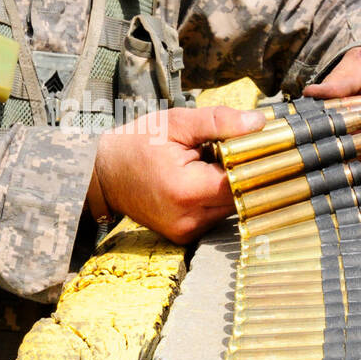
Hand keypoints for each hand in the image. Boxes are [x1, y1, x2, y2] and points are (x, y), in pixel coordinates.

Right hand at [91, 105, 265, 244]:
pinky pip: (216, 216)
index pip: (243, 180)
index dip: (255, 160)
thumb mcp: (176, 124)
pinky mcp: (185, 237)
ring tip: (213, 165)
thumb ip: (218, 122)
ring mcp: (186, 232)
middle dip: (244, 172)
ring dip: (231, 187)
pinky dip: (216, 198)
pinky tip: (203, 181)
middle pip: (241, 197)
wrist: (102, 175)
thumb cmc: (136, 145)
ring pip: (232, 208)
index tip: (258, 143)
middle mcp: (189, 219)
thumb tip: (258, 123)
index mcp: (187, 191)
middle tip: (235, 149)